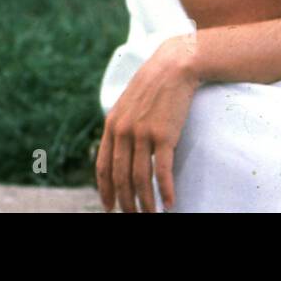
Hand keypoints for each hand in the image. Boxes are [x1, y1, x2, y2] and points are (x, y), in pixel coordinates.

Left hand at [96, 35, 200, 212]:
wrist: (175, 64)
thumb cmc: (155, 82)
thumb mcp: (129, 102)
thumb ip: (122, 124)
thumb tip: (121, 147)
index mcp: (112, 125)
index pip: (104, 166)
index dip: (105, 190)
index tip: (110, 207)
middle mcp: (123, 131)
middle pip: (121, 177)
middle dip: (126, 202)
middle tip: (132, 216)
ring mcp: (143, 133)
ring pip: (140, 178)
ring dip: (145, 201)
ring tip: (150, 215)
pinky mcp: (164, 134)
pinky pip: (162, 170)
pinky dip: (164, 190)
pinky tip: (169, 202)